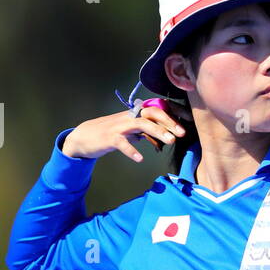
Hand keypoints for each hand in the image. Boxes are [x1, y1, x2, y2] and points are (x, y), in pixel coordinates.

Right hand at [61, 100, 185, 162]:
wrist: (83, 137)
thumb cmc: (110, 134)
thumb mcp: (130, 131)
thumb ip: (146, 132)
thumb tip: (164, 135)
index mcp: (134, 115)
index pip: (156, 110)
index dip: (172, 115)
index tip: (186, 122)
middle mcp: (128, 117)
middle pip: (151, 113)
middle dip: (168, 122)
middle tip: (182, 133)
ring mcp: (118, 126)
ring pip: (141, 124)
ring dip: (157, 131)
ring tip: (170, 141)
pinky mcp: (109, 138)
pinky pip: (122, 143)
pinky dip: (131, 150)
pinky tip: (139, 159)